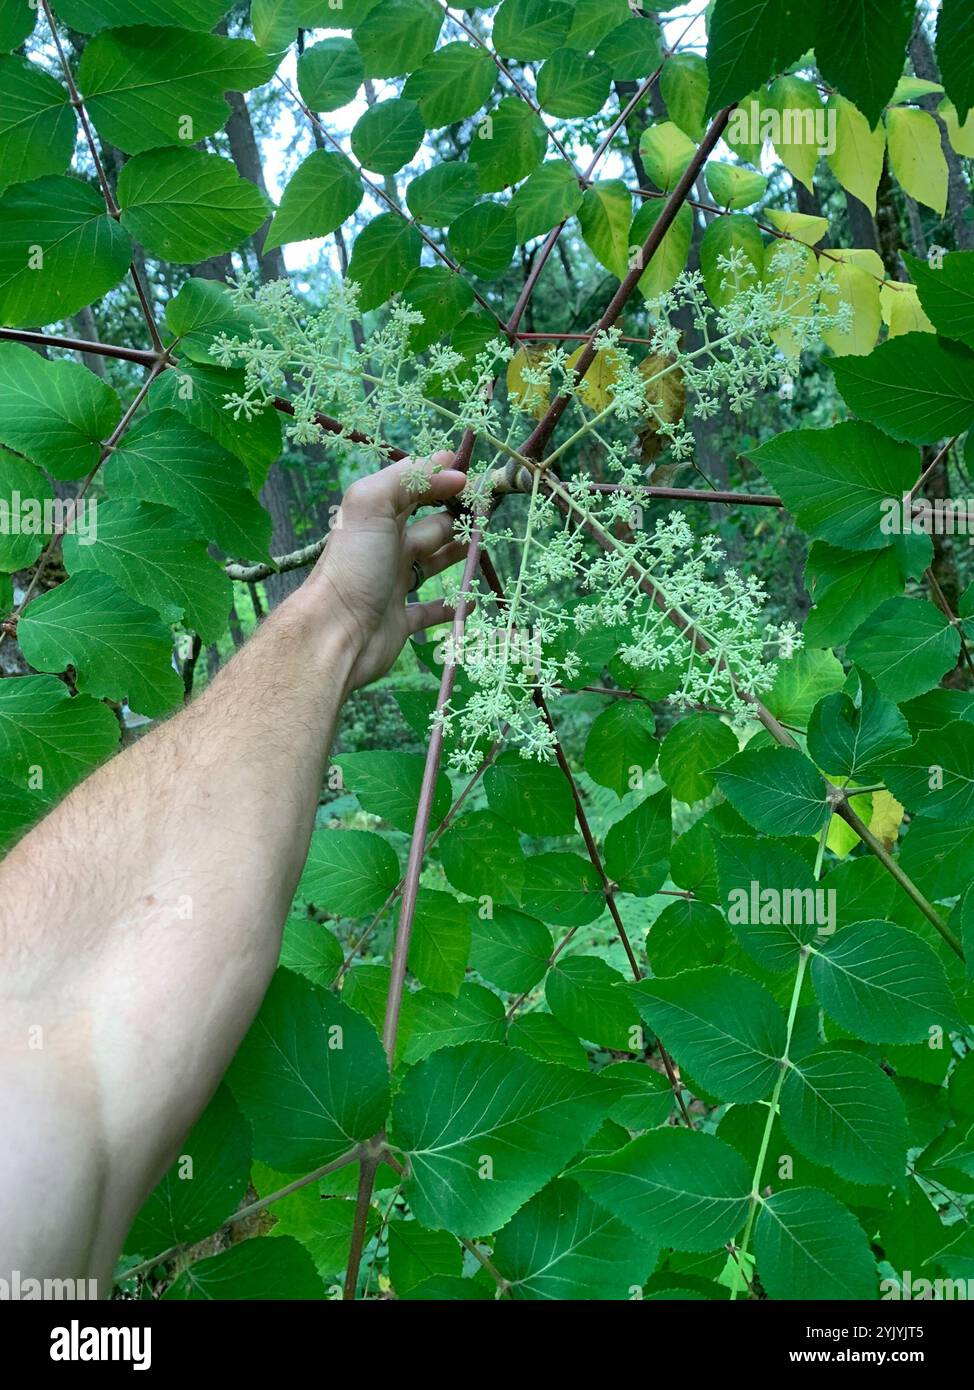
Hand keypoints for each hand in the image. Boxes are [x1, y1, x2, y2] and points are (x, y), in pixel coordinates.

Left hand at [307, 452, 468, 690]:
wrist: (335, 631)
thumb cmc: (355, 564)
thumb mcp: (373, 504)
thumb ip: (409, 478)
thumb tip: (450, 467)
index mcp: (377, 517)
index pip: (413, 488)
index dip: (441, 480)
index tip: (473, 479)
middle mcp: (385, 547)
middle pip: (429, 525)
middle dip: (456, 518)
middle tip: (488, 515)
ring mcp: (393, 584)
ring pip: (432, 563)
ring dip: (458, 554)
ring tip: (484, 548)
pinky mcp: (400, 620)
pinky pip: (431, 610)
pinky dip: (451, 605)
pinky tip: (471, 600)